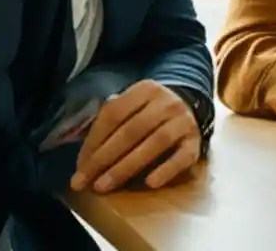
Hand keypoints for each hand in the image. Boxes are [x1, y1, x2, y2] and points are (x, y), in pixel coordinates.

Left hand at [70, 80, 200, 192]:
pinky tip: (150, 183)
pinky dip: (167, 170)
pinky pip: (183, 157)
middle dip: (103, 158)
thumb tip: (86, 152)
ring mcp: (184, 121)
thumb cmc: (150, 112)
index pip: (114, 114)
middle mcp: (166, 102)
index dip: (93, 141)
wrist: (191, 106)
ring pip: (155, 143)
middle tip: (84, 182)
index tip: (79, 166)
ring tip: (105, 185)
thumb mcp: (132, 104)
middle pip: (131, 131)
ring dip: (126, 167)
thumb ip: (111, 119)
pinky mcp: (196, 141)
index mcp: (145, 90)